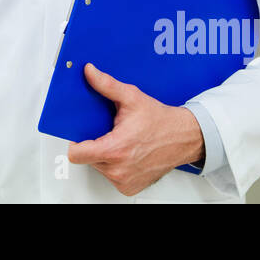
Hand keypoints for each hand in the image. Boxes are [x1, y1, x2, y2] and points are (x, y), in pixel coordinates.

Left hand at [66, 63, 204, 196]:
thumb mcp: (131, 97)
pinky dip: (116, 167)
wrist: (184, 137)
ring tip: (120, 142)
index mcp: (115, 149)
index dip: (76, 142)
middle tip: (108, 133)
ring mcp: (124, 181)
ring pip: (99, 168)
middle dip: (94, 145)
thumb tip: (90, 72)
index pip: (76, 154)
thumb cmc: (160, 120)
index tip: (81, 135)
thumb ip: (106, 85)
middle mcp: (118, 169)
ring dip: (105, 156)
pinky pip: (112, 177)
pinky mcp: (130, 187)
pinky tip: (127, 154)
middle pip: (88, 159)